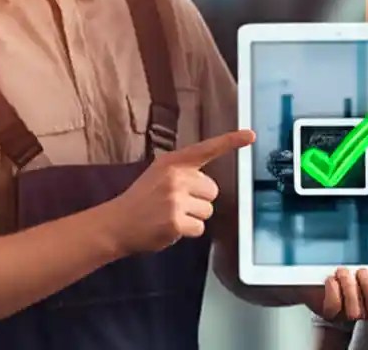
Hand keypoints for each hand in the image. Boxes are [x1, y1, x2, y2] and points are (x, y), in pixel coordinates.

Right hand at [105, 129, 255, 254]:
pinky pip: (200, 228)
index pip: (206, 148)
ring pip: (208, 211)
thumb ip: (183, 173)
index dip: (231, 141)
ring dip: (194, 217)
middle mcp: (176, 177)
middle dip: (200, 200)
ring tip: (171, 215)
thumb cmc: (142, 200)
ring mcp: (176, 200)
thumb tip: (208, 186)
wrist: (117, 223)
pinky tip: (170, 227)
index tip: (250, 135)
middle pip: (213, 190)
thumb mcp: (158, 174)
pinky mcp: (176, 222)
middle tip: (176, 204)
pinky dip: (188, 232)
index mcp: (172, 162)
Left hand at [303, 262, 367, 323]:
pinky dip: (333, 292)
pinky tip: (333, 279)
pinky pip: (333, 309)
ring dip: (349, 289)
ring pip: (354, 312)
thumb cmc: (366, 265)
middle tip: (364, 271)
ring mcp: (350, 312)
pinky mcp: (331, 310)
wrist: (329, 267)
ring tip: (345, 271)